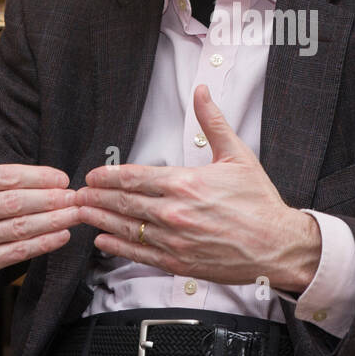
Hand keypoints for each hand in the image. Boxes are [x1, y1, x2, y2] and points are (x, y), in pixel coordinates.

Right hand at [0, 99, 80, 296]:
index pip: (3, 177)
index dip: (37, 177)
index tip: (61, 178)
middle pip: (13, 202)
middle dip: (50, 199)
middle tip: (75, 195)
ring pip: (18, 228)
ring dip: (52, 221)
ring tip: (75, 213)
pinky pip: (16, 252)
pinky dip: (42, 244)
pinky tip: (61, 235)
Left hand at [75, 84, 321, 293]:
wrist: (278, 245)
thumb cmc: (259, 202)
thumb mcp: (237, 156)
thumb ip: (213, 123)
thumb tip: (201, 92)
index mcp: (185, 184)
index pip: (135, 178)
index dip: (109, 176)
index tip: (92, 175)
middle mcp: (175, 213)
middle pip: (124, 203)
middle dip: (96, 197)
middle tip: (76, 194)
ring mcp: (175, 241)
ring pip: (127, 229)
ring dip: (100, 220)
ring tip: (81, 214)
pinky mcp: (179, 264)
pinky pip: (140, 255)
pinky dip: (117, 248)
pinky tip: (102, 242)